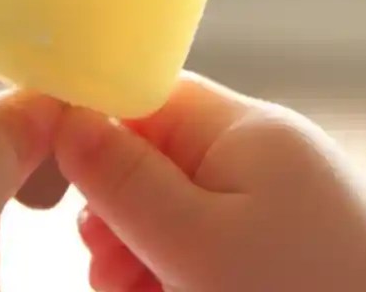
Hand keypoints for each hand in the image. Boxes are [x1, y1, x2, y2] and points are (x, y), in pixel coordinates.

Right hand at [54, 72, 365, 291]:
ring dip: (141, 249)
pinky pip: (210, 234)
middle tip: (109, 266)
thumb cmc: (299, 291)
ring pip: (175, 205)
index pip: (144, 94)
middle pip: (153, 157)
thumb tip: (66, 117)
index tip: (67, 188)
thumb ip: (124, 179)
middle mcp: (258, 149)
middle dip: (117, 213)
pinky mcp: (282, 235)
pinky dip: (179, 265)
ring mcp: (273, 194)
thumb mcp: (194, 241)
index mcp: (242, 126)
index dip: (95, 133)